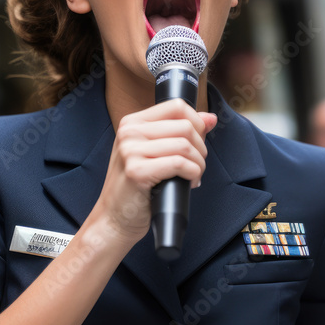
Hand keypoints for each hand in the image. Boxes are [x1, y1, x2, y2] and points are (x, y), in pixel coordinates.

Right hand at [92, 100, 216, 246]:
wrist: (114, 218)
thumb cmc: (135, 188)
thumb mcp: (154, 153)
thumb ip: (180, 132)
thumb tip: (210, 118)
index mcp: (132, 123)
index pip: (176, 106)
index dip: (197, 122)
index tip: (199, 141)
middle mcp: (129, 132)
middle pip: (185, 126)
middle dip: (200, 148)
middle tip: (196, 165)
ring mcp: (131, 151)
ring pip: (185, 145)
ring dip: (198, 164)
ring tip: (193, 175)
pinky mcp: (137, 171)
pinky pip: (179, 164)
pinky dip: (193, 174)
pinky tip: (189, 183)